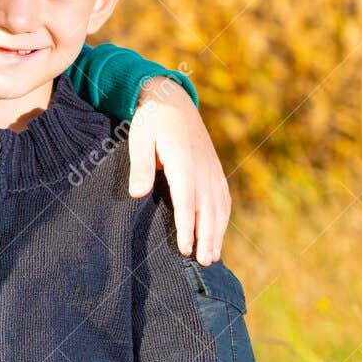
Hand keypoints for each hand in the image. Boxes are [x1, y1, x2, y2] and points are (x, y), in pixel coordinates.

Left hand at [127, 76, 229, 264]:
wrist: (172, 98)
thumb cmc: (151, 121)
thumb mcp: (139, 139)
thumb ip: (141, 166)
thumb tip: (137, 194)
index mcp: (184, 162)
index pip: (186, 201)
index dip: (187, 227)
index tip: (185, 249)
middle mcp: (202, 167)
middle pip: (207, 208)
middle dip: (207, 237)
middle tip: (204, 262)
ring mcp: (211, 167)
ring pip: (218, 204)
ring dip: (218, 231)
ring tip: (214, 256)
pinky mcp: (213, 167)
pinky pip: (223, 195)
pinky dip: (223, 216)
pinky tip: (220, 231)